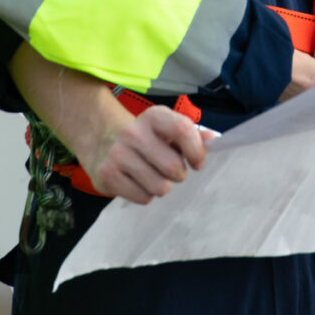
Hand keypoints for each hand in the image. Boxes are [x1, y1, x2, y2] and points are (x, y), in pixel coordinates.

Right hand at [76, 104, 208, 204]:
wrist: (100, 139)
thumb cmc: (146, 137)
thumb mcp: (166, 128)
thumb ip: (192, 135)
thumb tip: (214, 140)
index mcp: (154, 117)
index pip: (183, 130)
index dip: (196, 151)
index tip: (197, 163)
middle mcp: (134, 132)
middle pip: (173, 167)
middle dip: (178, 174)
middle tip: (170, 171)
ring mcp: (118, 154)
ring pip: (159, 187)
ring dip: (162, 187)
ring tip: (153, 176)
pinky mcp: (107, 175)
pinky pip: (143, 198)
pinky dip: (145, 195)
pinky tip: (138, 182)